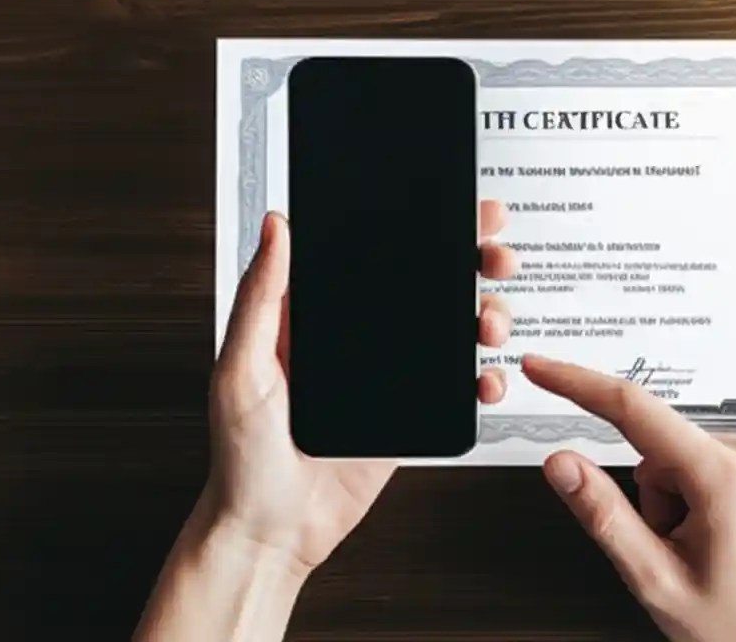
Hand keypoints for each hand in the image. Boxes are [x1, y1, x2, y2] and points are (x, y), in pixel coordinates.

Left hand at [203, 203, 515, 577]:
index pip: (376, 254)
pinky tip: (487, 378)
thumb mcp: (241, 368)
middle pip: (428, 283)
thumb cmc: (241, 454)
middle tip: (494, 254)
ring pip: (453, 329)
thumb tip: (274, 226)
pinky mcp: (412, 413)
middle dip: (471, 261)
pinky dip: (484, 378)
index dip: (420, 225)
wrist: (271, 529)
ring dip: (486, 314)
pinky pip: (457, 386)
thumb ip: (261, 298)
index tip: (455, 206)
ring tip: (490, 322)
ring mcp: (392, 375)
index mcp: (318, 315)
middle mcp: (360, 337)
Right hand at [522, 356, 735, 641]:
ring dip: (673, 503)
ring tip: (704, 552)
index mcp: (724, 476)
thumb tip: (561, 465)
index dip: (576, 384)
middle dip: (649, 501)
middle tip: (676, 554)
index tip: (541, 367)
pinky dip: (695, 498)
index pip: (633, 410)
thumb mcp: (659, 581)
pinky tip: (718, 538)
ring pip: (676, 459)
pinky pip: (703, 463)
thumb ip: (604, 516)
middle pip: (654, 450)